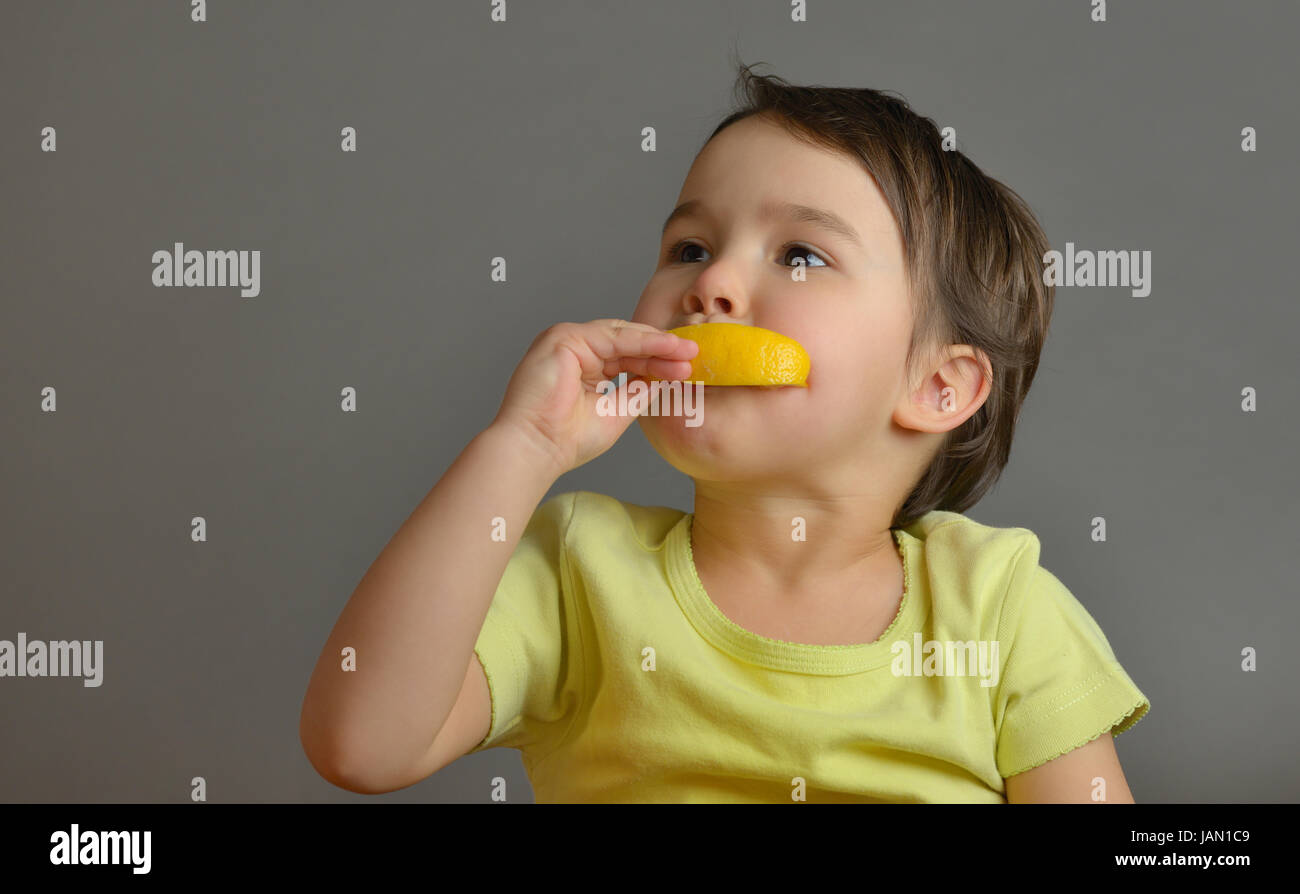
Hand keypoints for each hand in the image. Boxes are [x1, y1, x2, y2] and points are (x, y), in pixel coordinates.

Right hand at [491, 319, 697, 475]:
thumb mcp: (615, 412)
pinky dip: (641, 342)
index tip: (687, 368)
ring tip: (686, 351)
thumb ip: (636, 392)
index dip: (658, 361)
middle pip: (626, 341)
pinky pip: (611, 336)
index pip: (627, 356)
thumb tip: (662, 380)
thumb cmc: (566, 440)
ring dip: (657, 343)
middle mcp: (574, 350)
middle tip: (693, 354)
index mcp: (583, 366)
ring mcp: (566, 340)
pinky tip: (666, 348)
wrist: (536, 449)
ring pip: (621, 335)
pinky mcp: (563, 338)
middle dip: (662, 349)